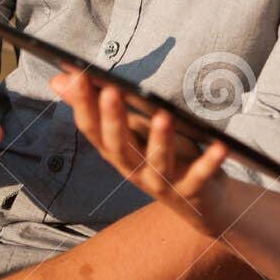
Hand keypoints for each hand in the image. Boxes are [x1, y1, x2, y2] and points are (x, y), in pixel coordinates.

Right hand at [53, 69, 238, 236]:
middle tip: (111, 92)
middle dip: (114, 119)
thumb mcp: (130, 131)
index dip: (82, 105)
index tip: (78, 77)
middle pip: (119, 146)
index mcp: (116, 152)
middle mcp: (133, 169)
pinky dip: (209, 164)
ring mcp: (162, 182)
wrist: (199, 202)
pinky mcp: (191, 190)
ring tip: (164, 116)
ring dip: (160, 140)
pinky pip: (200, 177)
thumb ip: (98, 107)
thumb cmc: (161, 156)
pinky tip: (220, 147)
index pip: (92, 130)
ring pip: (157, 163)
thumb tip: (58, 80)